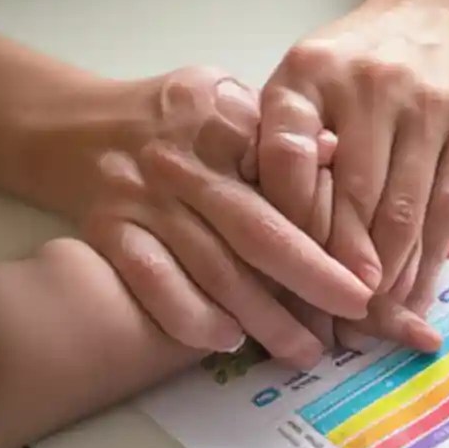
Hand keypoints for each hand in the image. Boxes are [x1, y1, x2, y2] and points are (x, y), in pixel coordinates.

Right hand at [75, 67, 370, 368]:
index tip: (371, 263)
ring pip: (213, 269)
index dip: (333, 224)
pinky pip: (153, 283)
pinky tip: (226, 341)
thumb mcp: (234, 97)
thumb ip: (282, 129)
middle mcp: (185, 163)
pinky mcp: (109, 233)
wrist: (77, 126)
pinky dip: (190, 316)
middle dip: (313, 278)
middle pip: (259, 231)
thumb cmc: (181, 116)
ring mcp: (144, 200)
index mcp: (228, 121)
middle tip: (358, 312)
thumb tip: (336, 150)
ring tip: (306, 350)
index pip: (290, 178)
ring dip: (263, 317)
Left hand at [259, 0, 448, 350]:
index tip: (279, 288)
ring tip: (367, 328)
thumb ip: (280, 145)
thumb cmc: (355, 59)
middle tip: (323, 332)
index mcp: (310, 73)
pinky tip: (413, 298)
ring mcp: (428, 105)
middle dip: (336, 275)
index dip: (285, 234)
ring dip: (386, 282)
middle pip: (349, 201)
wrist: (438, 7)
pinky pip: (448, 210)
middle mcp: (370, 85)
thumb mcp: (302, 80)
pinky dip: (429, 262)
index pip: (288, 165)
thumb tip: (260, 241)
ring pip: (402, 214)